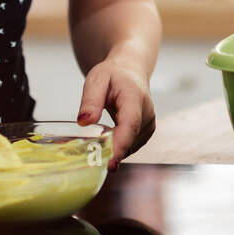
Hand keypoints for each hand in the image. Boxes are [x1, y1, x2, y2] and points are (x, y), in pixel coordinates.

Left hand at [75, 54, 155, 169]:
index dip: (120, 145)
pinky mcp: (146, 131)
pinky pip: (131, 146)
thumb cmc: (114, 75)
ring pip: (130, 146)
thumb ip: (91, 100)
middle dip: (110, 152)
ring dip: (113, 150)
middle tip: (90, 158)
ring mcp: (149, 123)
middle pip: (130, 140)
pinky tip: (107, 140)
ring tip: (97, 142)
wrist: (131, 71)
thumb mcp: (96, 80)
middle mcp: (146, 112)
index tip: (110, 163)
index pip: (130, 124)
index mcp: (134, 97)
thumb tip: (84, 121)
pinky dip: (118, 147)